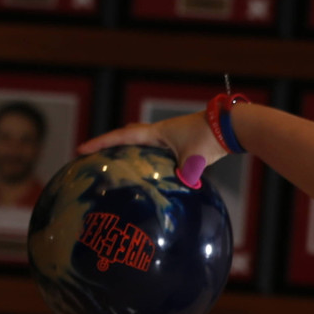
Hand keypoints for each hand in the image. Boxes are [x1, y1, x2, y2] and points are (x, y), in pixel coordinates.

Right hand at [77, 111, 227, 187]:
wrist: (231, 127)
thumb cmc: (210, 139)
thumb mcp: (194, 159)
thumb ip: (185, 175)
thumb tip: (181, 187)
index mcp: (157, 133)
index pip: (122, 136)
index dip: (101, 142)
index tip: (81, 149)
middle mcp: (161, 133)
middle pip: (129, 136)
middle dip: (111, 145)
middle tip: (95, 155)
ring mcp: (171, 137)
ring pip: (144, 145)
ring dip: (131, 153)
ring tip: (118, 168)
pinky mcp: (182, 144)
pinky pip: (159, 153)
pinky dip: (150, 161)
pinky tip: (151, 175)